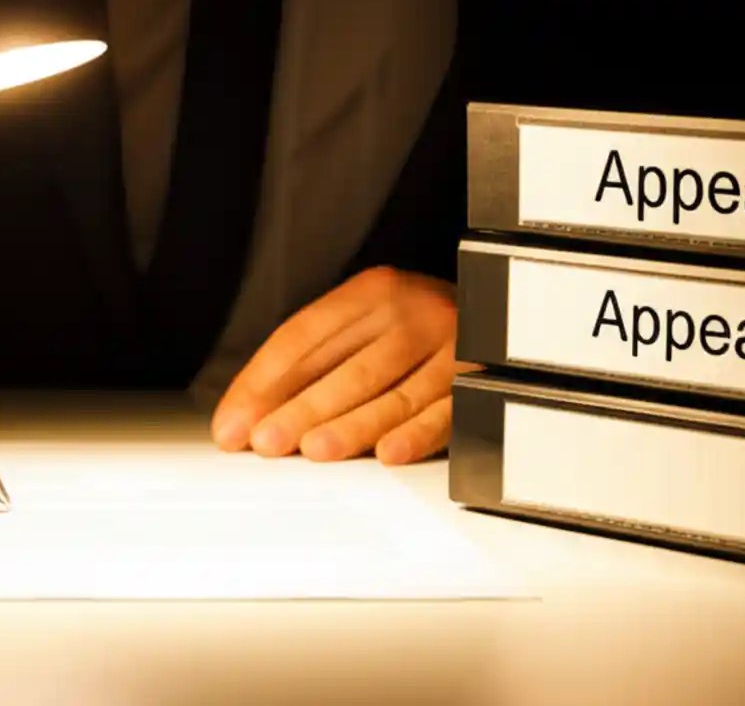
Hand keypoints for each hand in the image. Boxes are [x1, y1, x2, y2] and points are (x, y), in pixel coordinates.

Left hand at [211, 266, 459, 464]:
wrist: (511, 313)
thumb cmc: (419, 331)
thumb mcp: (368, 324)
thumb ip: (312, 361)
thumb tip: (245, 416)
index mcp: (373, 292)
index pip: (303, 337)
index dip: (263, 383)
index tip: (233, 423)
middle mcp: (414, 313)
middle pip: (346, 368)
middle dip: (300, 409)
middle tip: (265, 441)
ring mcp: (452, 348)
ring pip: (393, 394)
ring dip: (350, 426)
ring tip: (313, 449)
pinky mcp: (482, 382)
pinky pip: (447, 413)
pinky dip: (417, 435)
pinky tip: (389, 453)